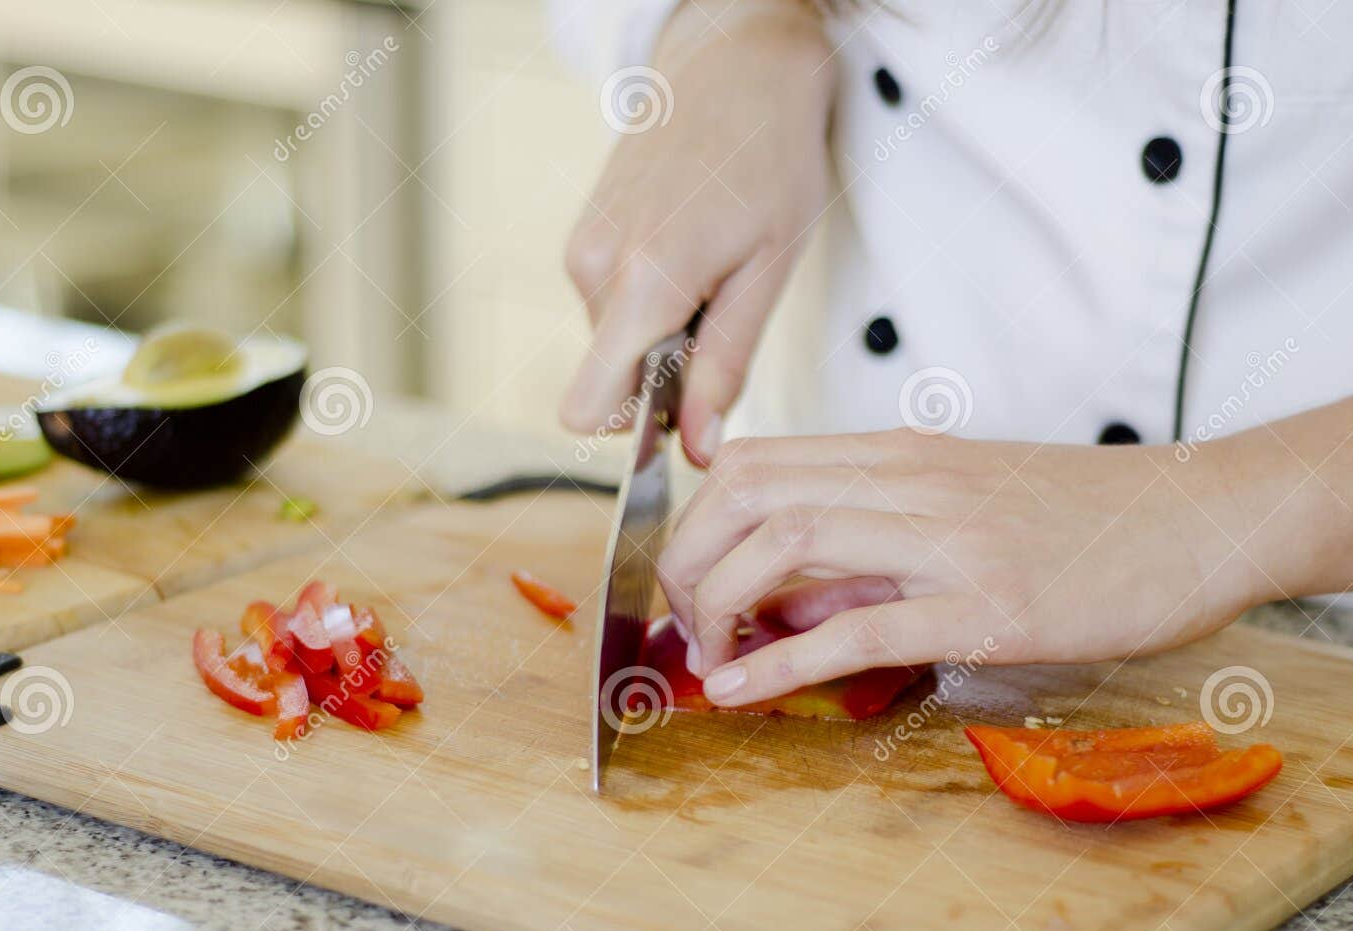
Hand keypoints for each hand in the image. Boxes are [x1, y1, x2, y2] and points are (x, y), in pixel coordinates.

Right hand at [560, 0, 832, 464]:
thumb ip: (727, 365)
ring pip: (616, 343)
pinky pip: (613, 306)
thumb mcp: (769, 271)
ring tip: (716, 273)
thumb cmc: (770, 156)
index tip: (681, 427)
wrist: (738, 62)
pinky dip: (653, 301)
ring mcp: (582, 247)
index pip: (587, 406)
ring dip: (665, 333)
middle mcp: (594, 268)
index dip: (634, 434)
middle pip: (613, 380)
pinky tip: (694, 253)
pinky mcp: (584, 234)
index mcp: (643, 282)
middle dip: (666, 375)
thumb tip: (695, 446)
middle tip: (726, 318)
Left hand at [656, 430, 1264, 705]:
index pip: (755, 463)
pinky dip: (780, 662)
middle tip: (685, 627)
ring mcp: (950, 540)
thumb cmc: (1094, 521)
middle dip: (686, 564)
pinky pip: (859, 630)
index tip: (692, 582)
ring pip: (787, 545)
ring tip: (709, 661)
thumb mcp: (969, 511)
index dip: (697, 524)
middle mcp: (914, 483)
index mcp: (904, 457)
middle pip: (747, 495)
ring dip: (719, 608)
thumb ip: (876, 550)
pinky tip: (741, 691)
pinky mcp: (989, 605)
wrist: (1205, 519)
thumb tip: (789, 606)